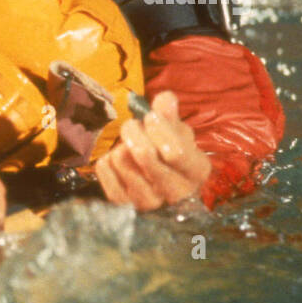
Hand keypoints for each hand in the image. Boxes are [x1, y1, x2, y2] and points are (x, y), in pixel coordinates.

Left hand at [95, 90, 210, 209]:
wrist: (158, 184)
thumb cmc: (172, 151)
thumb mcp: (178, 132)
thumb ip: (170, 115)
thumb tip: (165, 99)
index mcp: (197, 171)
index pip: (176, 152)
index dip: (159, 128)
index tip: (150, 117)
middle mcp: (176, 192)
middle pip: (145, 155)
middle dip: (134, 131)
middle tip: (132, 125)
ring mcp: (149, 202)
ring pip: (121, 160)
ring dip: (121, 146)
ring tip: (128, 146)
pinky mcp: (123, 204)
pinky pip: (105, 169)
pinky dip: (107, 160)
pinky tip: (118, 162)